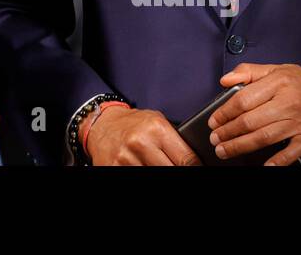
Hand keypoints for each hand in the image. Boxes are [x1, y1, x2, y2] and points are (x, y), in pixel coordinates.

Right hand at [82, 104, 199, 165]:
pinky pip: (136, 177)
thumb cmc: (133, 123)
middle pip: (173, 172)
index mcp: (156, 129)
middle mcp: (141, 143)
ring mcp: (126, 158)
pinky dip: (142, 172)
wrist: (101, 124)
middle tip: (177, 168)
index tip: (199, 170)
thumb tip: (195, 160)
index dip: (196, 168)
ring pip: (155, 176)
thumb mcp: (156, 122)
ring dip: (159, 173)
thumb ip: (174, 139)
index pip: (187, 160)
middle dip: (178, 172)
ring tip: (156, 164)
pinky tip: (143, 166)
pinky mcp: (114, 168)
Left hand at [209, 63, 300, 165]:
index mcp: (278, 84)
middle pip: (250, 121)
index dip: (225, 112)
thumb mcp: (278, 69)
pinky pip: (290, 152)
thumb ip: (249, 71)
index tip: (214, 120)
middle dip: (228, 132)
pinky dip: (277, 161)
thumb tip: (225, 80)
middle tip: (215, 138)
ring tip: (224, 150)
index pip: (244, 99)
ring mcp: (297, 123)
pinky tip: (264, 166)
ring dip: (241, 146)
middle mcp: (287, 104)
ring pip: (264, 137)